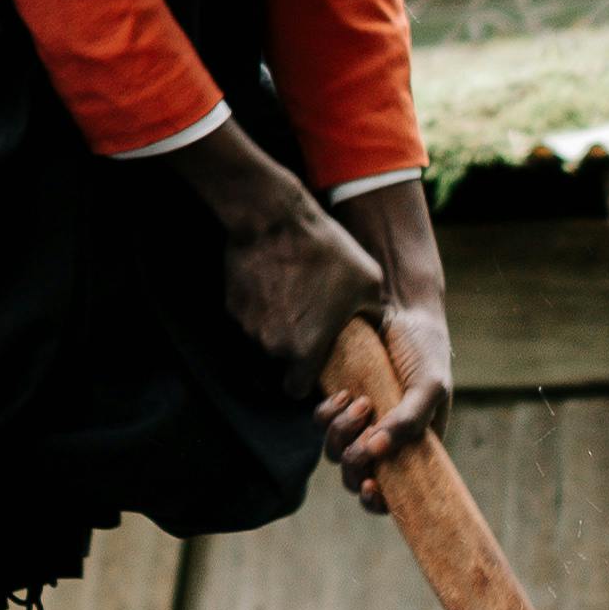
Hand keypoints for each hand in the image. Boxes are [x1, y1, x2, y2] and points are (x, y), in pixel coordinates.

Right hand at [162, 120, 380, 398]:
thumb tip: (375, 327)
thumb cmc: (327, 252)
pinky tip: (274, 282)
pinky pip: (248, 317)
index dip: (304, 381)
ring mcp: (248, 326)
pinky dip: (260, 307)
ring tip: (293, 295)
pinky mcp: (232, 306)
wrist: (273, 219)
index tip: (313, 365)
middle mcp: (272, 345)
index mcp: (306, 348)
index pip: (296, 390)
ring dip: (275, 326)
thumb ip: (371, 316)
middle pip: (279, 362)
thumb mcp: (367, 282)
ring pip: (262, 339)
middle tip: (308, 320)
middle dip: (292, 348)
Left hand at [317, 171, 455, 509]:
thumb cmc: (425, 350)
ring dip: (342, 433)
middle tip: (364, 438)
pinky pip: (321, 422)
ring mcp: (358, 423)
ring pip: (334, 451)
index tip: (369, 486)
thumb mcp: (431, 386)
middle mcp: (383, 441)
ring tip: (360, 402)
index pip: (392, 494)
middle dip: (353, 463)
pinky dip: (329, 412)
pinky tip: (344, 392)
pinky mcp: (337, 402)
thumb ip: (411, 420)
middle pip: (355, 477)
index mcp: (413, 448)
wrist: (399, 308)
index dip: (376, 501)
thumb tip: (378, 451)